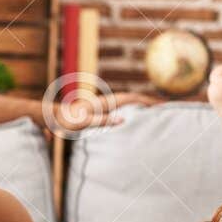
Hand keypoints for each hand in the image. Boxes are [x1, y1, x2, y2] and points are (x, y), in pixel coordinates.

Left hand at [44, 88, 165, 133]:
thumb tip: (123, 120)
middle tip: (166, 108)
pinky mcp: (102, 113)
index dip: (148, 101)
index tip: (162, 105)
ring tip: (156, 115)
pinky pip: (122, 112)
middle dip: (149, 103)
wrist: (54, 118)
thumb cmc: (67, 122)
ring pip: (129, 106)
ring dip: (142, 108)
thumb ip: (103, 120)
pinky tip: (136, 122)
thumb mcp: (85, 122)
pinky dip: (133, 114)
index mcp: (107, 102)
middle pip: (134, 100)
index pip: (133, 99)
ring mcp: (105, 107)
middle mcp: (108, 102)